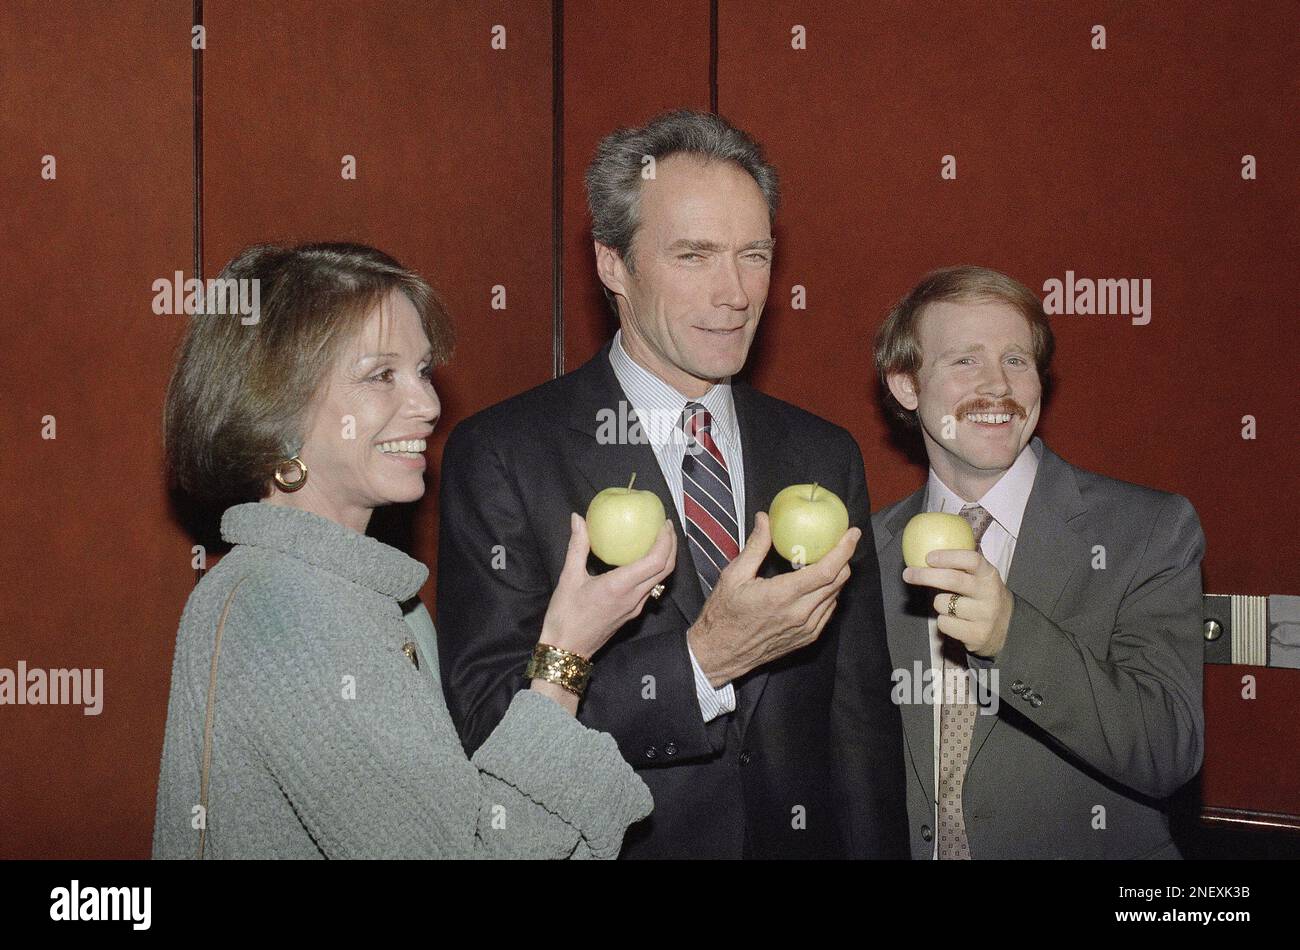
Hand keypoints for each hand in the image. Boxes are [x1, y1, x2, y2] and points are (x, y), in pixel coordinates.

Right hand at [539, 512, 676, 659]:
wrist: (567, 649)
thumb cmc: (565, 616)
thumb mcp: (569, 578)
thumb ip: (577, 546)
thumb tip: (578, 518)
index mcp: (620, 586)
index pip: (655, 562)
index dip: (665, 541)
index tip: (665, 524)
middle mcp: (633, 597)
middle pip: (665, 570)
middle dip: (671, 546)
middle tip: (666, 526)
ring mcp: (635, 607)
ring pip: (660, 580)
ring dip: (666, 558)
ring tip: (660, 539)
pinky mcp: (632, 612)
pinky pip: (650, 588)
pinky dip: (654, 571)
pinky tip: (643, 560)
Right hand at [688, 511, 859, 686]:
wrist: (721, 652)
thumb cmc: (724, 614)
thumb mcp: (734, 575)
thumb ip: (755, 546)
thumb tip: (765, 519)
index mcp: (782, 596)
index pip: (827, 570)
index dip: (844, 549)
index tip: (852, 533)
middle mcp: (799, 614)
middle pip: (838, 581)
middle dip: (845, 558)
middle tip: (841, 542)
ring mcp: (806, 629)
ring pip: (836, 596)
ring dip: (838, 576)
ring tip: (830, 559)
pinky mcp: (807, 638)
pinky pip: (828, 611)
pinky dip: (829, 594)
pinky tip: (819, 584)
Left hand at [903, 549, 1013, 656]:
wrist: (1006, 628)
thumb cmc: (983, 596)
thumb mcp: (980, 577)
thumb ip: (962, 565)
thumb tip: (928, 550)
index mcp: (989, 574)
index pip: (971, 559)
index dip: (948, 557)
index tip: (928, 557)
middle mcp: (989, 593)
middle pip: (952, 580)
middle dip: (925, 575)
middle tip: (908, 574)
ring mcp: (985, 615)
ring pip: (943, 603)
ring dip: (938, 603)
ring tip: (950, 605)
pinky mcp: (978, 634)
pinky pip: (944, 623)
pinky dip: (943, 621)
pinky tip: (954, 621)